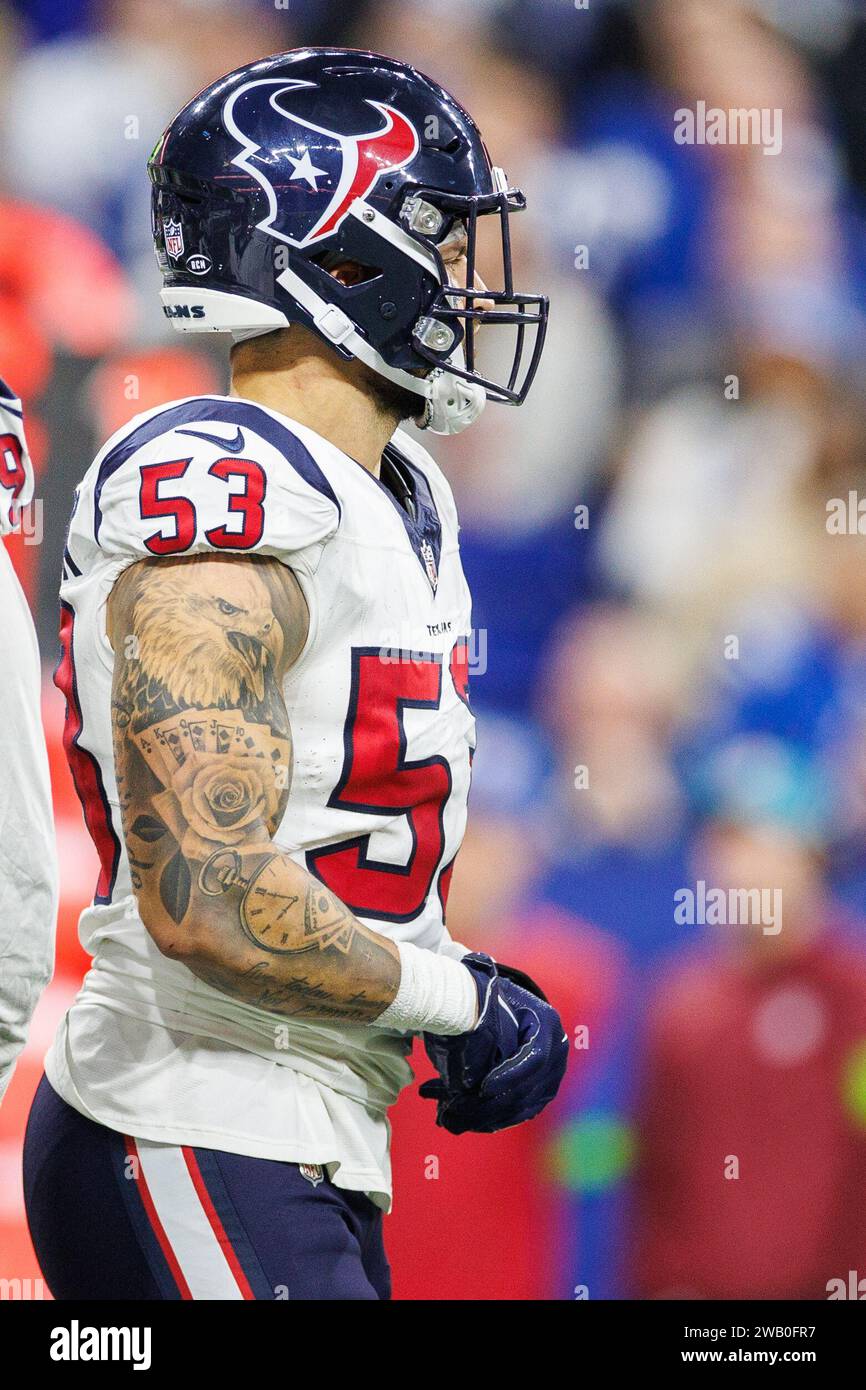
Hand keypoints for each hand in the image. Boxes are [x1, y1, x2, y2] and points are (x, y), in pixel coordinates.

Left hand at [419, 953, 567, 1133]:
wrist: (507, 1006)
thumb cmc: (491, 1001)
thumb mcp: (486, 1001)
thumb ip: (480, 1024)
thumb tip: (461, 1064)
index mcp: (546, 1022)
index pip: (535, 1057)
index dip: (510, 1075)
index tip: (483, 1089)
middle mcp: (556, 1051)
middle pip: (526, 1089)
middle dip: (488, 1105)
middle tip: (454, 1110)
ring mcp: (553, 1074)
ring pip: (521, 1107)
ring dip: (485, 1118)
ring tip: (450, 1118)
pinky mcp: (543, 1092)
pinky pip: (520, 1113)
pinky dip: (493, 1120)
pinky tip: (466, 1121)